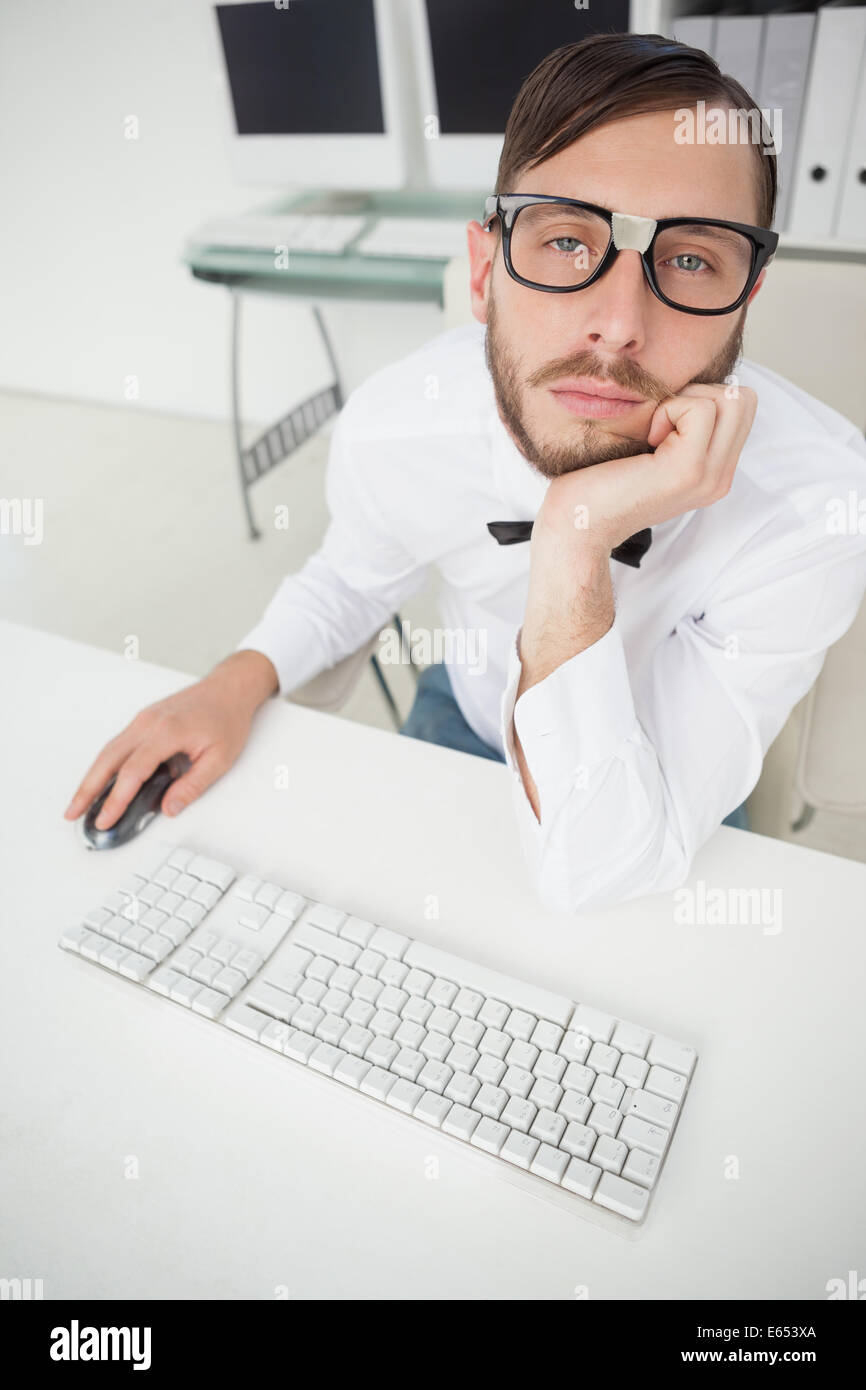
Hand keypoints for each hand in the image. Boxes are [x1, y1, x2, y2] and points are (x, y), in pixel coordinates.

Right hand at [63, 650, 278, 829]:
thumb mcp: (220, 759)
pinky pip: (117, 744)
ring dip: (91, 778)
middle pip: (108, 759)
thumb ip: (192, 786)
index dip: (116, 799)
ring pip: (108, 751)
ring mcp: (143, 720)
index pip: (133, 772)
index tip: (105, 820)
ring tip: (80, 802)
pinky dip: (104, 765)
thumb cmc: (227, 718)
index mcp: (167, 732)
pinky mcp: (143, 720)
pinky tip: (100, 782)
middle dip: (87, 789)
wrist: (228, 689)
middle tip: (72, 813)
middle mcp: (148, 723)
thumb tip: (168, 809)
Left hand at [535, 383, 757, 553]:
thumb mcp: (653, 450)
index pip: (741, 407)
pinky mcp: (690, 470)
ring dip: (686, 400)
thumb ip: (682, 427)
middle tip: (660, 421)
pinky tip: (647, 438)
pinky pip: (701, 409)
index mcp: (714, 472)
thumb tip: (691, 383)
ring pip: (732, 400)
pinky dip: (670, 409)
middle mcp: (720, 478)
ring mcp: (710, 477)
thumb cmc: (600, 482)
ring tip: (654, 431)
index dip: (702, 397)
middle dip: (700, 392)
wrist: (579, 523)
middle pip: (744, 399)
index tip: (662, 423)